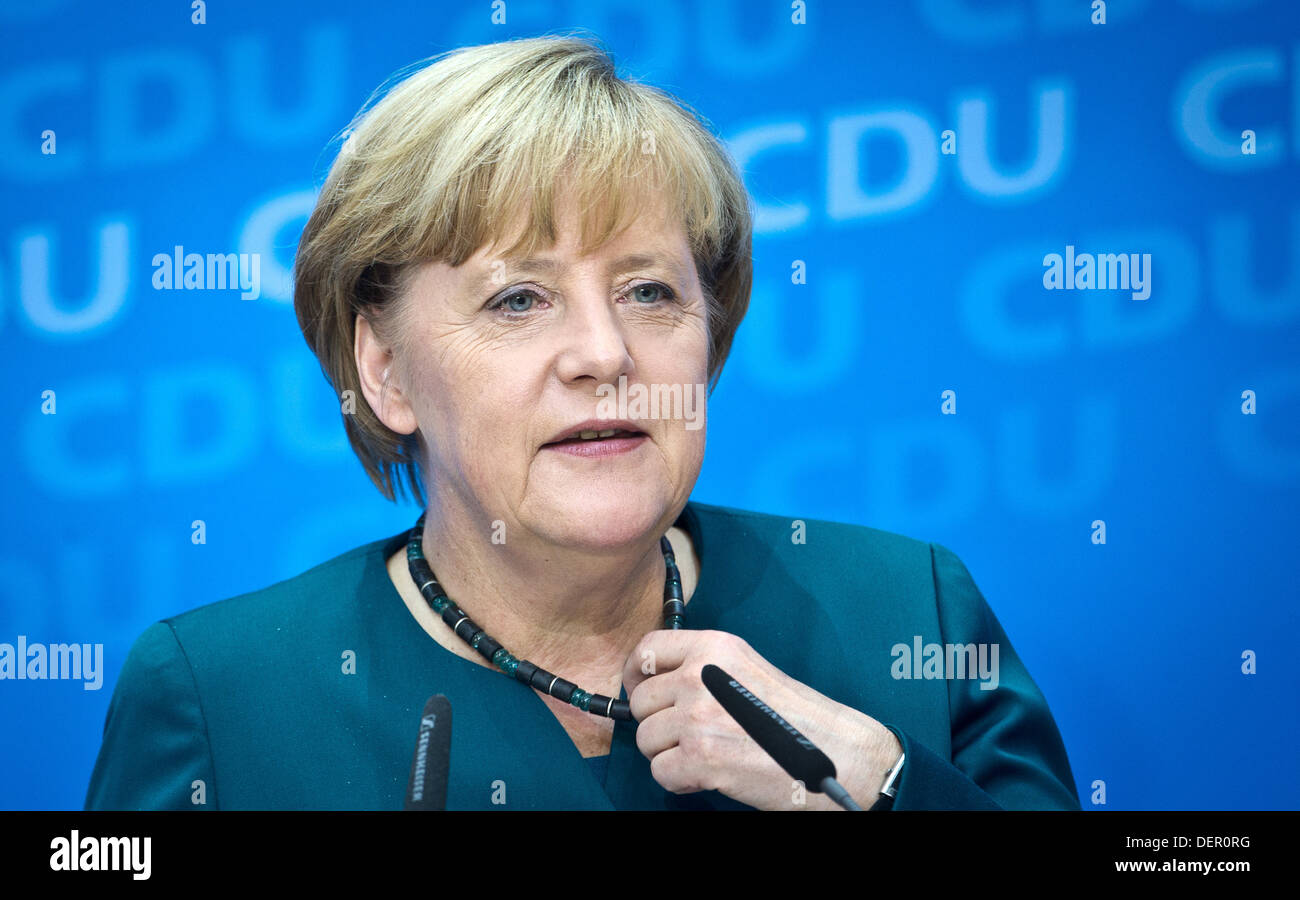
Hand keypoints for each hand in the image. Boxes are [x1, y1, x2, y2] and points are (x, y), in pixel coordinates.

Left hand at [622, 629, 902, 809]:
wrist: (836, 753)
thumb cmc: (797, 717)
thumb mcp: (746, 669)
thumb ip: (702, 669)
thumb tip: (655, 685)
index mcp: (713, 647)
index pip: (646, 650)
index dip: (636, 675)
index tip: (642, 692)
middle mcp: (700, 676)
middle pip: (642, 703)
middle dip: (659, 725)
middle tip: (689, 737)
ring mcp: (697, 717)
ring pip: (646, 740)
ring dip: (669, 754)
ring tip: (707, 755)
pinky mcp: (700, 757)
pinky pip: (660, 772)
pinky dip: (679, 780)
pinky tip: (709, 775)